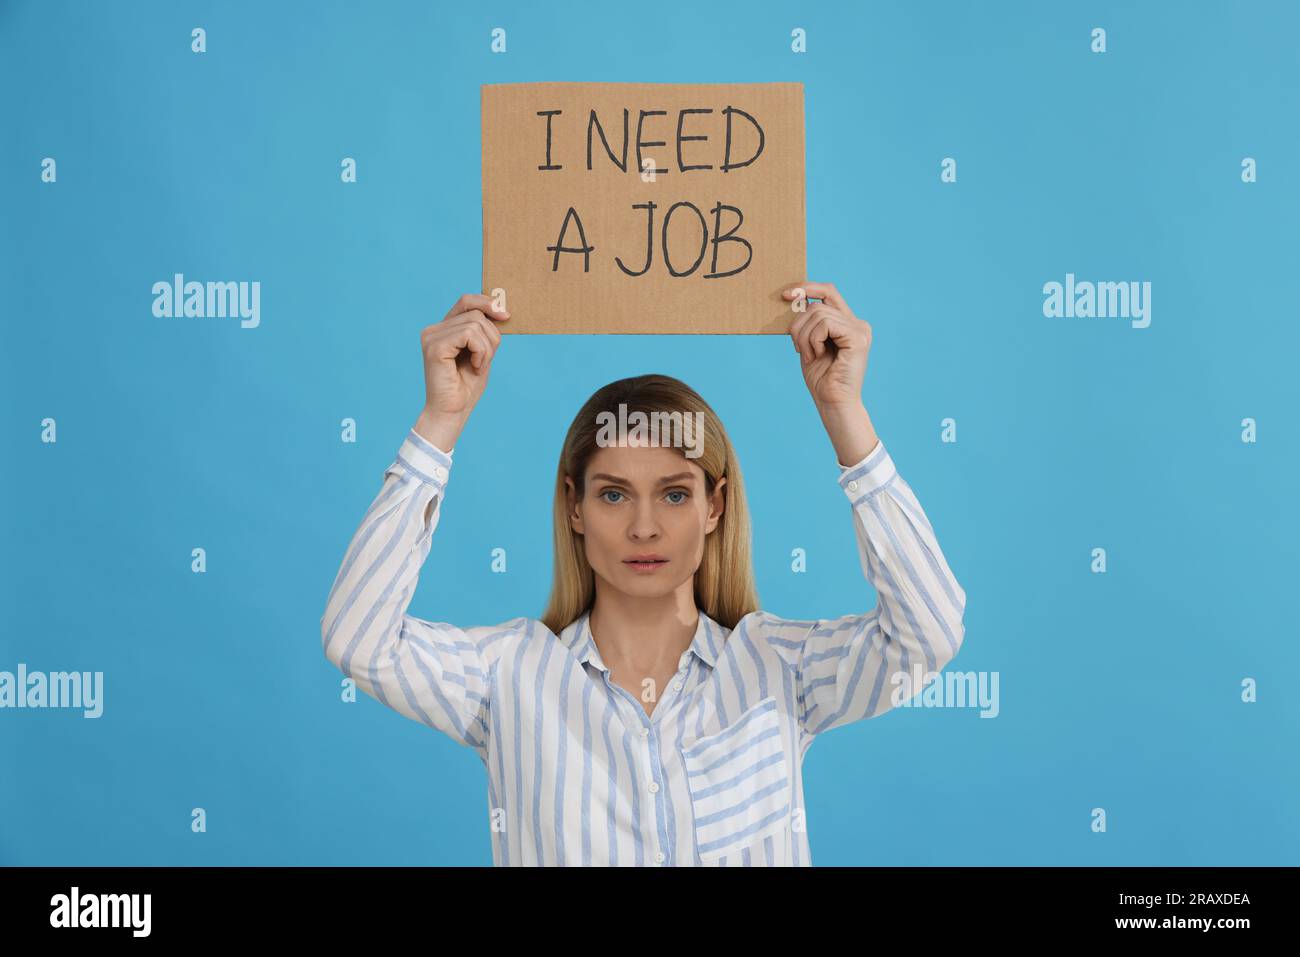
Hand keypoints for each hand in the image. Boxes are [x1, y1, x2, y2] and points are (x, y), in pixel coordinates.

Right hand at [420, 293, 508, 418]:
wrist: (452, 412)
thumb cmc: (466, 387)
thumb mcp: (482, 353)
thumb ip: (485, 332)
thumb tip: (500, 309)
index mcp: (444, 329)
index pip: (466, 301)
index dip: (488, 303)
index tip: (506, 316)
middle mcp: (434, 329)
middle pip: (475, 313)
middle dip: (491, 337)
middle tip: (484, 361)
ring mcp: (431, 336)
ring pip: (475, 323)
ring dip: (486, 348)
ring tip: (478, 366)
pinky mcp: (434, 346)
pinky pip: (469, 334)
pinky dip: (480, 352)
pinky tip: (474, 367)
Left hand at [782, 281, 871, 409]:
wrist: (833, 402)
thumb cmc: (821, 378)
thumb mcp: (808, 344)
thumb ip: (807, 323)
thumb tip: (795, 298)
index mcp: (847, 323)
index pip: (828, 292)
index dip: (807, 288)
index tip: (786, 295)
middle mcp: (857, 323)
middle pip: (818, 304)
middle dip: (798, 325)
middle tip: (797, 349)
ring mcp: (860, 329)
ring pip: (818, 313)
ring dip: (804, 337)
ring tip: (809, 356)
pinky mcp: (858, 338)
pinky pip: (825, 324)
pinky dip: (813, 340)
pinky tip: (817, 355)